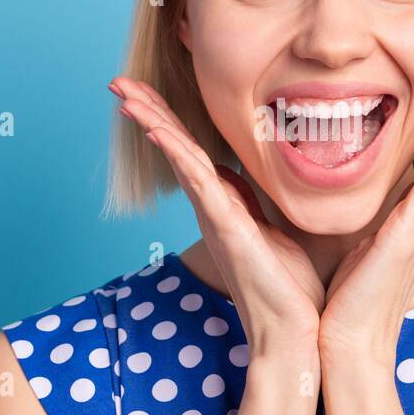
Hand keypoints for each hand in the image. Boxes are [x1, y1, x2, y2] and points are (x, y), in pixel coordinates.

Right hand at [110, 76, 323, 360]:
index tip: (146, 93)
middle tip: (118, 82)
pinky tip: (159, 131)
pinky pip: (198, 182)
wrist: (295, 332)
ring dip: (153, 123)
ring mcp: (216, 217)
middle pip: (176, 148)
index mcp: (226, 206)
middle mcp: (214, 208)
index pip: (193, 153)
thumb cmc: (292, 290)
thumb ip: (264, 203)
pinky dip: (177, 154)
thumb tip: (261, 176)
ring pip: (180, 158)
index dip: (169, 121)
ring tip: (125, 95)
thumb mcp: (280, 231)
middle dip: (149, 112)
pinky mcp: (226, 227)